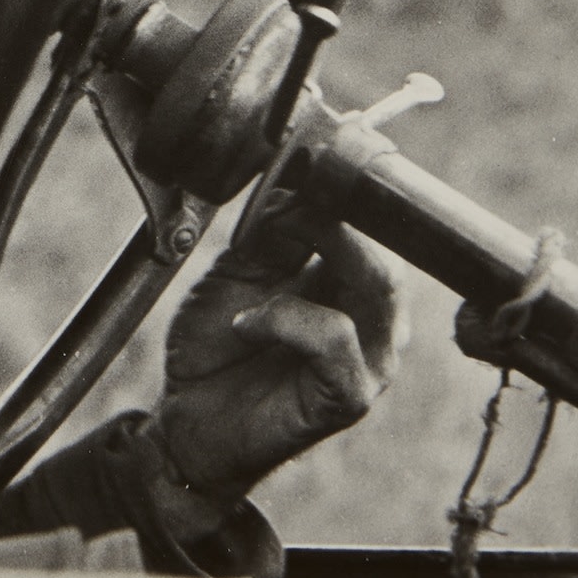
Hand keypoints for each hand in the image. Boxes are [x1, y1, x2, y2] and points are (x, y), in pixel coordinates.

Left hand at [150, 213, 406, 533]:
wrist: (190, 416)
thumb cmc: (220, 345)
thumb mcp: (240, 268)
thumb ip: (274, 229)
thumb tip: (301, 183)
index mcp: (354, 285)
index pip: (378, 230)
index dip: (351, 194)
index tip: (311, 161)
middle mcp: (376, 321)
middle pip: (387, 252)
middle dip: (336, 221)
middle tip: (284, 212)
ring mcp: (372, 360)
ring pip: (379, 286)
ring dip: (315, 265)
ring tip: (256, 284)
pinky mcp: (351, 395)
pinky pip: (336, 337)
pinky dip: (286, 319)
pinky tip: (249, 325)